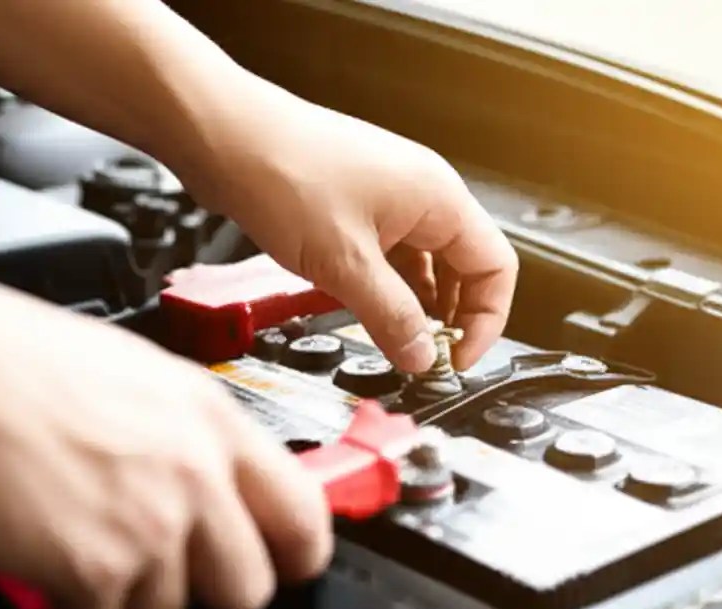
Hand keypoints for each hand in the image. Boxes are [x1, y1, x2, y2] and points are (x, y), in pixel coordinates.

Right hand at [0, 276, 331, 608]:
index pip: (302, 515)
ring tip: (83, 552)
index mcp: (214, 421)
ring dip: (126, 596)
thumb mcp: (142, 375)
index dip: (295, 553)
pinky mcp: (92, 570)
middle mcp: (196, 477)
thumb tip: (212, 480)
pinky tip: (44, 563)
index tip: (280, 562)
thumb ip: (189, 434)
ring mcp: (149, 528)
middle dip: (203, 589)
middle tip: (163, 569)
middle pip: (247, 588)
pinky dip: (69, 606)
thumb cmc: (17, 356)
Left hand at [179, 77, 517, 372]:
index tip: (457, 360)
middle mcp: (423, 194)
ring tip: (394, 340)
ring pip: (425, 265)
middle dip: (452, 317)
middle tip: (426, 357)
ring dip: (416, 306)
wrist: (224, 136)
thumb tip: (422, 357)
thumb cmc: (283, 173)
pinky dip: (387, 288)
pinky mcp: (358, 206)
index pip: (496, 268)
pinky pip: (392, 255)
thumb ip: (391, 318)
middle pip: (465, 268)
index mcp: (439, 198)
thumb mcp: (344, 265)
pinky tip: (366, 311)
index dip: (487, 321)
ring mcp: (391, 198)